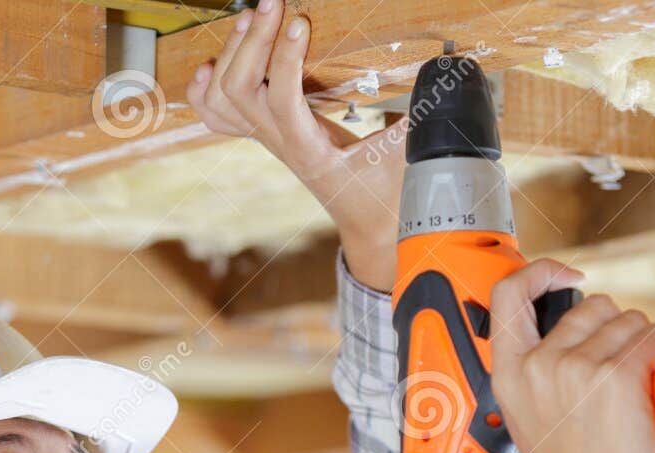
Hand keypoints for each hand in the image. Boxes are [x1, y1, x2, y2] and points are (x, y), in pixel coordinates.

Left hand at [186, 0, 404, 290]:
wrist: (371, 229)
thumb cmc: (392, 195)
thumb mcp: (415, 157)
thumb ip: (428, 115)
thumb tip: (448, 68)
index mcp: (314, 152)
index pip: (282, 102)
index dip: (285, 60)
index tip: (301, 21)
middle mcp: (282, 146)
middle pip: (240, 92)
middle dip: (253, 42)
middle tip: (274, 2)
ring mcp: (269, 141)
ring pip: (225, 99)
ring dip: (233, 53)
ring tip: (255, 17)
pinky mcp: (267, 136)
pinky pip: (219, 117)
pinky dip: (207, 89)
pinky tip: (210, 63)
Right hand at [490, 261, 654, 452]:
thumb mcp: (534, 418)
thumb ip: (540, 373)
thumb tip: (579, 334)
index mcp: (509, 373)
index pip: (509, 294)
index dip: (541, 273)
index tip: (568, 276)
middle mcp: (537, 364)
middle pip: (590, 305)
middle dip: (617, 325)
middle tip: (627, 359)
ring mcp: (576, 368)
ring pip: (628, 320)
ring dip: (647, 339)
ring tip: (648, 373)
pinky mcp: (617, 377)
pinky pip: (654, 338)